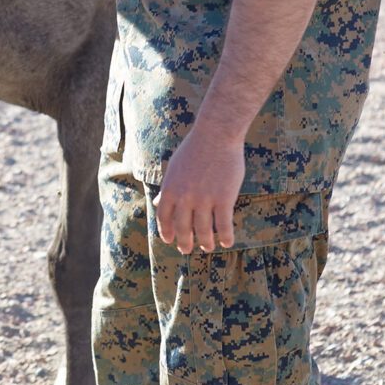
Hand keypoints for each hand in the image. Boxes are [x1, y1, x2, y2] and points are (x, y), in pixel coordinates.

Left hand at [154, 129, 243, 252]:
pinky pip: (223, 225)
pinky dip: (225, 236)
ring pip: (203, 230)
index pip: (164, 218)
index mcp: (170, 189)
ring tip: (208, 247)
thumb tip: (157, 202)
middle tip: (186, 250)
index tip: (170, 240)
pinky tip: (227, 242)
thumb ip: (167, 187)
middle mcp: (185, 197)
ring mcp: (204, 199)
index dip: (167, 232)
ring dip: (205, 242)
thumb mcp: (174, 167)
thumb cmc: (195, 149)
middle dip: (184, 242)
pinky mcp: (224, 199)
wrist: (216, 135)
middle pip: (182, 228)